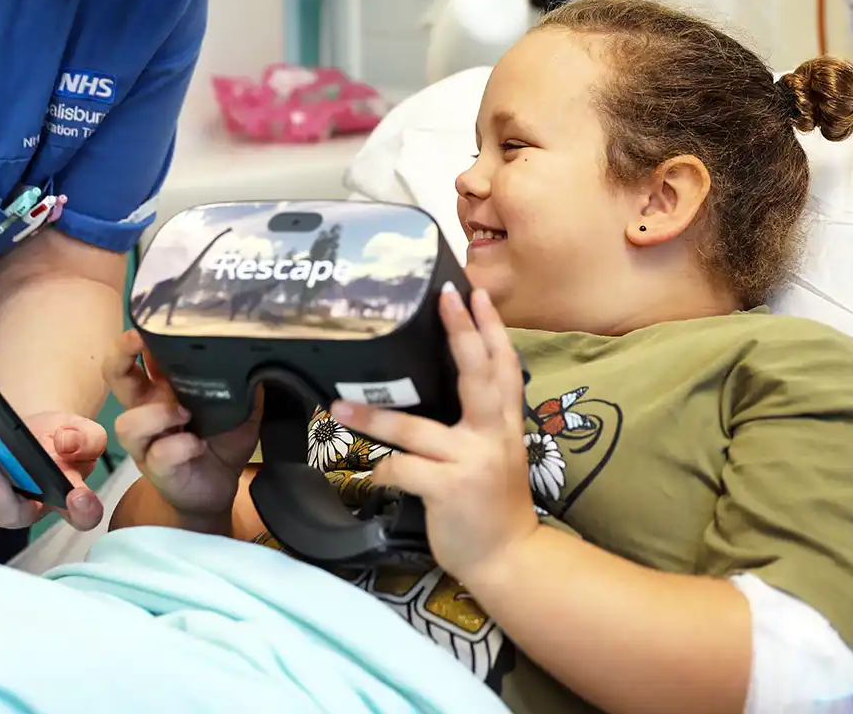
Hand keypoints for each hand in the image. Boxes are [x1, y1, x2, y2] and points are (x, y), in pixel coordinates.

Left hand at [0, 411, 108, 531]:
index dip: (80, 509)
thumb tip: (65, 444)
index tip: (77, 496)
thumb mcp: (83, 430)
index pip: (80, 513)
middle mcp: (22, 508)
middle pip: (6, 509)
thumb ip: (85, 438)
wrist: (32, 432)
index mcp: (62, 496)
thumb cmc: (61, 437)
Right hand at [107, 330, 260, 532]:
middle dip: (121, 354)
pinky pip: (159, 453)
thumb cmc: (222, 441)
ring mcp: (147, 440)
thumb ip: (246, 383)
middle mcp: (147, 408)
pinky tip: (197, 445)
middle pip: (114, 375)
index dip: (138, 335)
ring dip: (157, 414)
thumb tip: (262, 354)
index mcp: (163, 387)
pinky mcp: (156, 467)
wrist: (219, 487)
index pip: (139, 354)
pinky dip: (179, 446)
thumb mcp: (242, 407)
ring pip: (128, 422)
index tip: (150, 322)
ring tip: (186, 414)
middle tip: (138, 342)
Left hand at [331, 285, 537, 586]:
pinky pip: (403, 469)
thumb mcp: (495, 453)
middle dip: (462, 333)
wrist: (510, 559)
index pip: (503, 365)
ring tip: (341, 403)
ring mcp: (471, 462)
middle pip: (478, 375)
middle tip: (445, 297)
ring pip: (417, 428)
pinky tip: (372, 472)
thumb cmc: (492, 504)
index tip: (476, 293)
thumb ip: (477, 421)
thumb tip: (437, 385)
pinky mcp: (449, 490)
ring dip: (375, 416)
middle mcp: (494, 435)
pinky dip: (383, 469)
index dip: (490, 328)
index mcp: (505, 424)